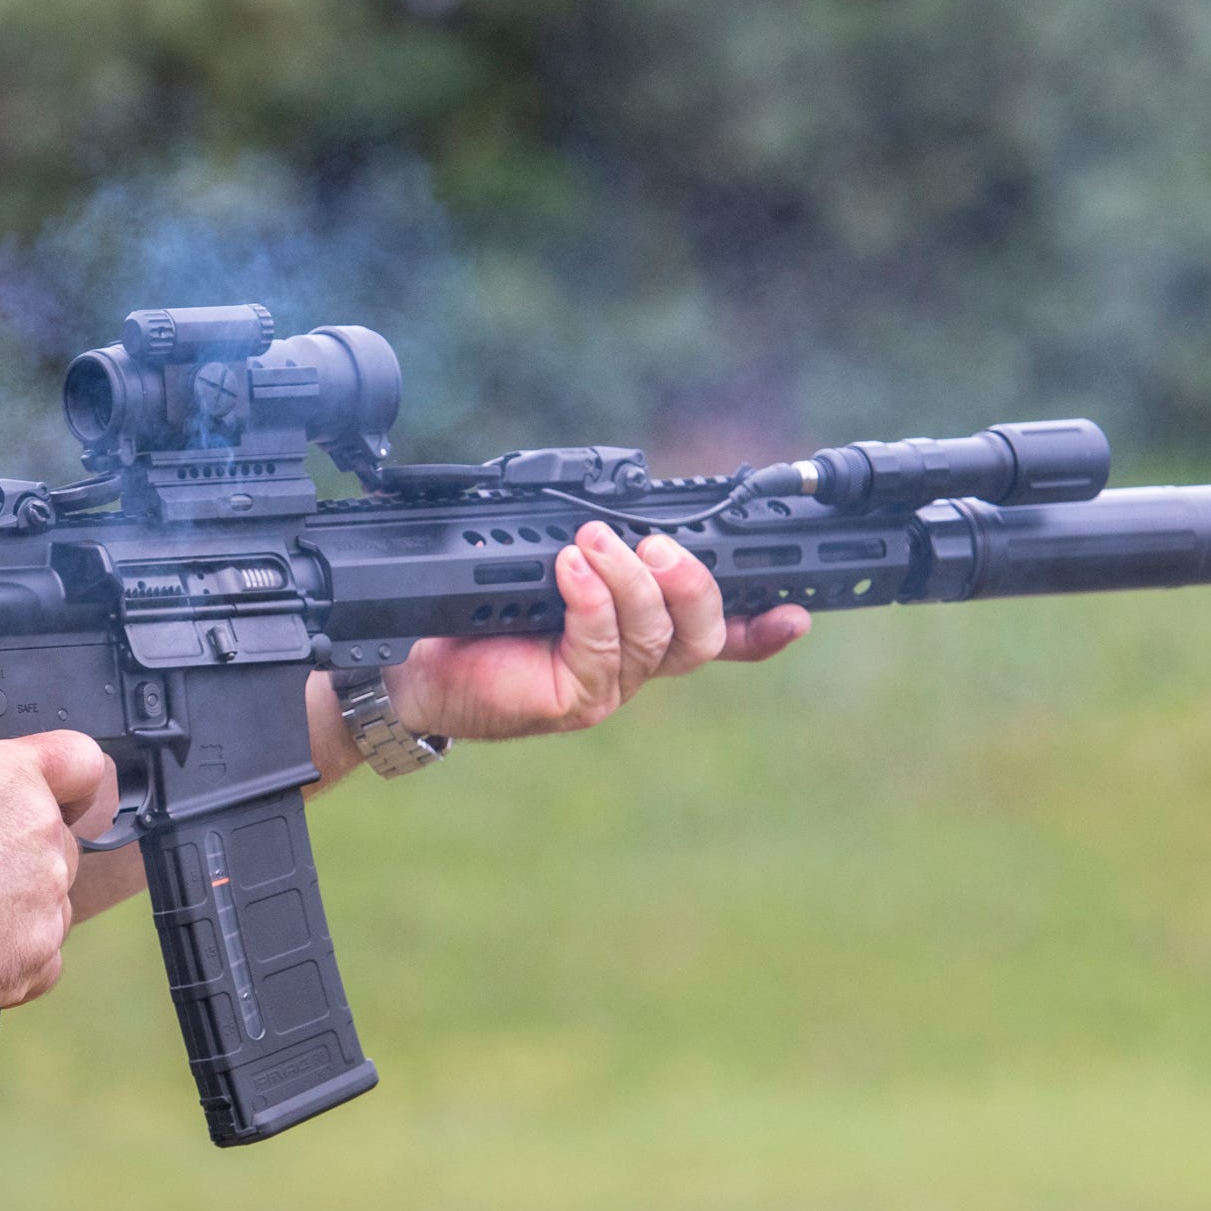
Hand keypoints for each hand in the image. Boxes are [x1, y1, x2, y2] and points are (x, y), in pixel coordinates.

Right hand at [0, 732, 116, 1018]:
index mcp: (13, 776)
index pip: (79, 760)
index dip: (70, 779)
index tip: (57, 793)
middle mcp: (44, 834)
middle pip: (59, 839)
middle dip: (22, 853)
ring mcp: (48, 900)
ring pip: (49, 900)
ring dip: (15, 906)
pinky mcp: (39, 958)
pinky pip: (40, 957)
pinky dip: (10, 959)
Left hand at [394, 523, 808, 741]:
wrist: (412, 664)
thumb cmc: (474, 614)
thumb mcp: (544, 571)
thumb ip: (593, 552)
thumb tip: (621, 510)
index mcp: (637, 634)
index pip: (717, 636)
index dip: (761, 629)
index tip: (797, 613)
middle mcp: (632, 666)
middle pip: (701, 635)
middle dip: (693, 582)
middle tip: (661, 544)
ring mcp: (606, 687)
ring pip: (656, 637)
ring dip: (632, 579)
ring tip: (594, 541)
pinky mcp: (573, 700)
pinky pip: (602, 647)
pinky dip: (592, 601)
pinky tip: (571, 570)